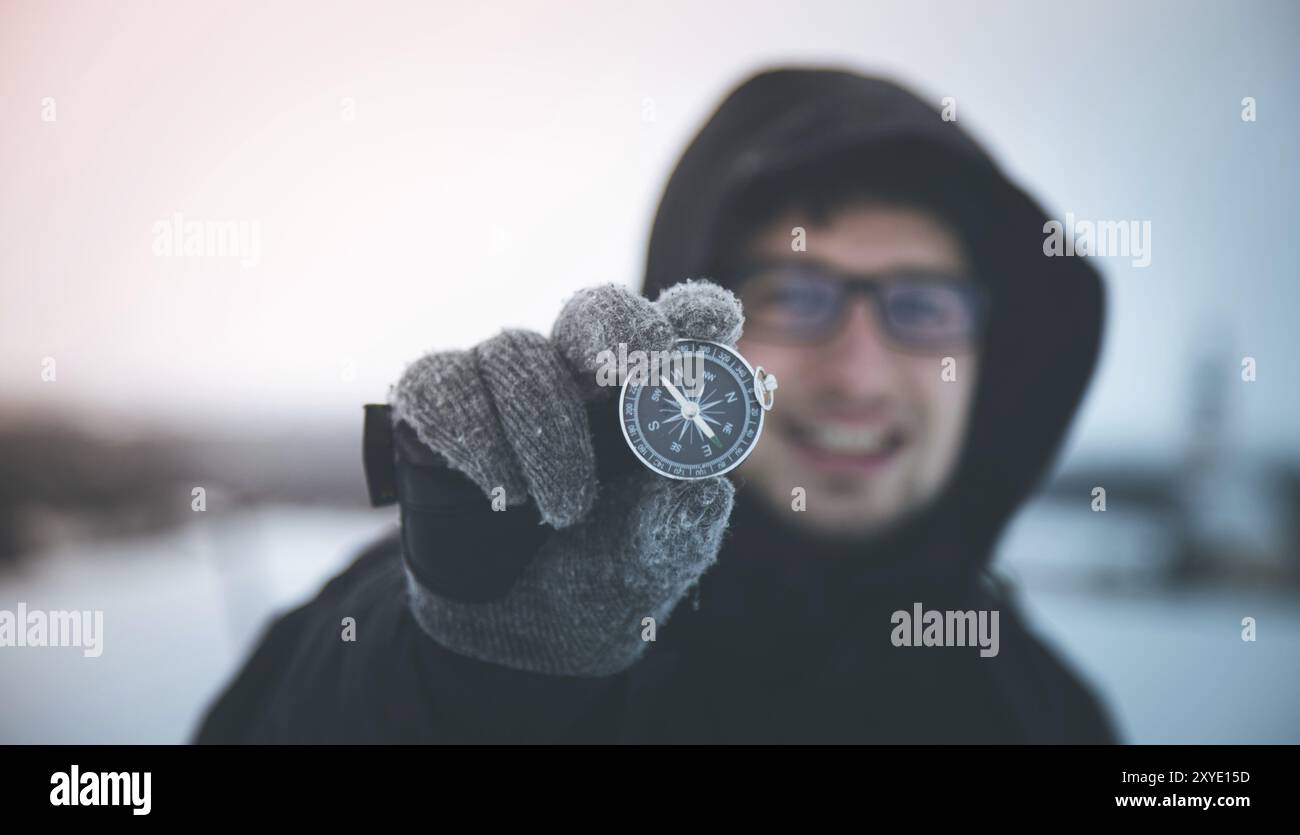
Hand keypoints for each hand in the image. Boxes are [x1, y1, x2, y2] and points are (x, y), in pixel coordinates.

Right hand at [389, 279, 744, 675]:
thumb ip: (679, 528)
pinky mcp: (438, 405)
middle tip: (636, 365)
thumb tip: (704, 486)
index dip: (695, 314)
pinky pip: (444, 384)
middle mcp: (579, 379)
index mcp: (649, 405)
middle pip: (595, 312)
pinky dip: (474, 436)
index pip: (679, 336)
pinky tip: (500, 491)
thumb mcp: (650, 569)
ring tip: (564, 511)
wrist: (514, 640)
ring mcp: (504, 385)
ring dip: (544, 431)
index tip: (713, 320)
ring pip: (516, 353)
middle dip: (618, 327)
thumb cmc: (598, 583)